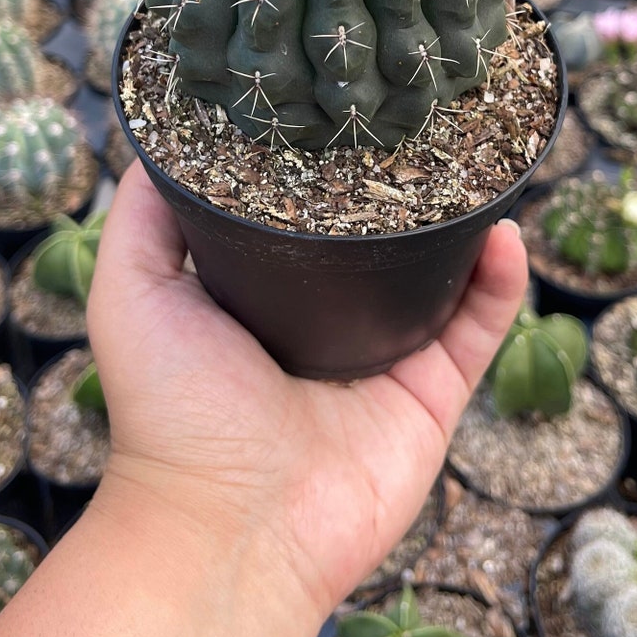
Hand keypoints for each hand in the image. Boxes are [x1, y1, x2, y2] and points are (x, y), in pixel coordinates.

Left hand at [87, 161, 528, 620]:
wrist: (230, 527)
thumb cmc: (171, 413)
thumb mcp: (132, 293)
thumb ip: (141, 218)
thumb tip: (161, 140)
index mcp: (261, 299)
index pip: (303, 217)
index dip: (326, 169)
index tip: (345, 109)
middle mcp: (326, 324)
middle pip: (379, 243)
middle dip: (404, 189)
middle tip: (424, 126)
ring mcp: (384, 358)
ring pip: (440, 277)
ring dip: (464, 223)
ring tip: (477, 162)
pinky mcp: (432, 395)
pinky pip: (479, 327)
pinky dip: (501, 280)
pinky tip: (505, 229)